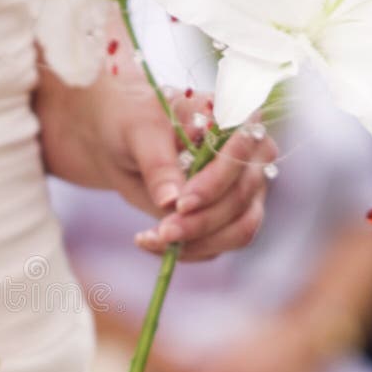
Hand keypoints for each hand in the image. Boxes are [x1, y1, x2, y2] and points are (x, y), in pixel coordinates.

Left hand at [38, 61, 276, 260]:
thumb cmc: (134, 123)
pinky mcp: (227, 219)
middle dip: (200, 222)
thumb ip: (158, 164)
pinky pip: (219, 245)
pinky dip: (189, 251)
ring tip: (152, 240)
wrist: (122, 142)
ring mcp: (243, 191)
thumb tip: (170, 202)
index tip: (181, 204)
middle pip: (241, 199)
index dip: (214, 184)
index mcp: (238, 120)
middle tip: (161, 232)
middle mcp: (250, 158)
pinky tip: (153, 242)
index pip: (242, 156)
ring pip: (239, 230)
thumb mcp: (139, 132)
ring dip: (198, 243)